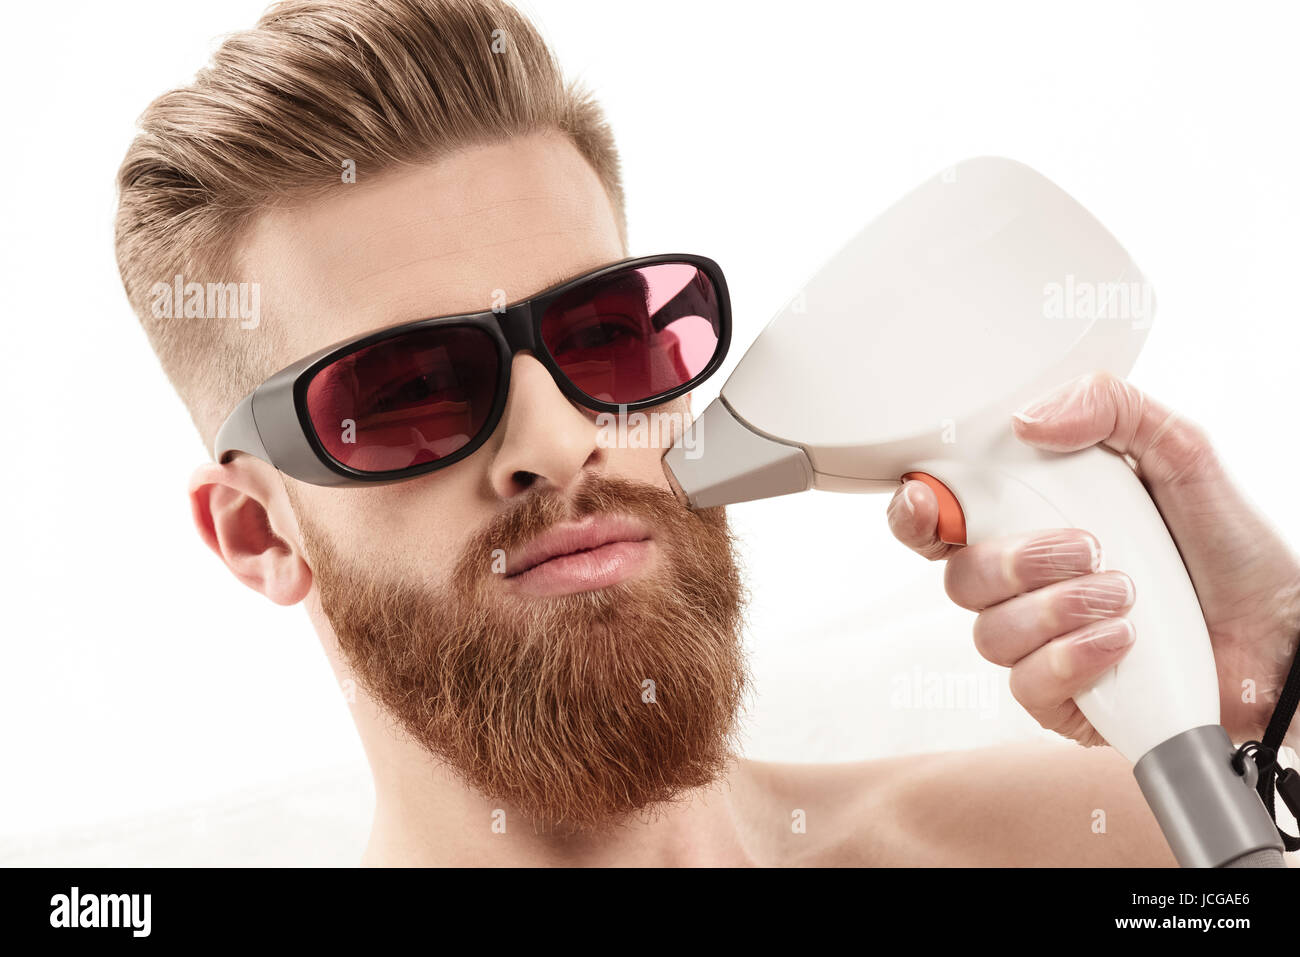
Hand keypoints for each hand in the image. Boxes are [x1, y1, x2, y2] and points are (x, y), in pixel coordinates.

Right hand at [888, 371, 1299, 748]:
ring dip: (1055, 611)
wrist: (1283, 631)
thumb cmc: (1229, 548)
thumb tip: (1028, 421)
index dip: (916, 513)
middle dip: (1014, 562)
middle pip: (957, 579)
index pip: (941, 522)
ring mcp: (1039, 646)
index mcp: (1030, 523)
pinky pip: (1027, 686)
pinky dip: (1073, 659)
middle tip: (1088, 548)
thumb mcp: (1179, 452)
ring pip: (988, 635)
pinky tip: (1124, 641)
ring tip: (1125, 595)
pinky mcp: (1063, 701)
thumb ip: (1111, 410)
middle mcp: (1023, 587)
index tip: (928, 503)